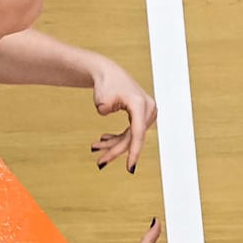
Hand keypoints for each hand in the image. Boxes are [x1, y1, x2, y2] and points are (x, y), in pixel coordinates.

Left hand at [90, 59, 157, 173]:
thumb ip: (104, 111)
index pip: (137, 133)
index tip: (129, 168)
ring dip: (114, 144)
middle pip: (132, 138)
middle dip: (115, 150)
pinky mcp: (142, 115)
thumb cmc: (106, 85)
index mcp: (140, 104)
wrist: (109, 73)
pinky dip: (118, 137)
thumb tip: (109, 129)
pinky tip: (104, 139)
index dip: (134, 152)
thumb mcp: (102, 100)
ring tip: (95, 147)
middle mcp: (148, 109)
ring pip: (131, 136)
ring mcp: (147, 112)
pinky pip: (131, 131)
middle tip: (99, 162)